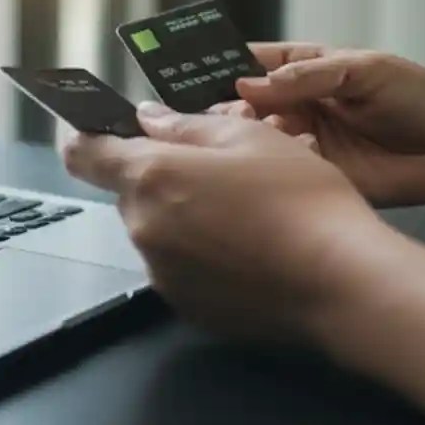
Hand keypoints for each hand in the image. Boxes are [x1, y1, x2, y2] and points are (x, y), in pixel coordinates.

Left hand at [62, 104, 393, 341]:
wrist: (341, 280)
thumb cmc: (300, 198)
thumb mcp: (247, 137)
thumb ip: (185, 125)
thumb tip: (148, 119)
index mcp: (150, 177)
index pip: (83, 153)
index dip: (84, 136)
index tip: (93, 129)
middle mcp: (143, 227)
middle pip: (130, 193)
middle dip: (159, 178)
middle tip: (215, 170)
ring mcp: (161, 272)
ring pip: (156, 230)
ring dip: (182, 217)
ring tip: (243, 213)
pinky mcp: (186, 306)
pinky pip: (178, 268)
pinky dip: (200, 255)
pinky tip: (247, 250)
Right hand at [217, 44, 424, 209]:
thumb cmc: (424, 102)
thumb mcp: (368, 71)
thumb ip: (310, 75)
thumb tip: (251, 82)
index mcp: (308, 70)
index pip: (254, 61)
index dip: (223, 61)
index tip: (192, 65)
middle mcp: (297, 105)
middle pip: (242, 100)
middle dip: (226, 100)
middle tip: (222, 105)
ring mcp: (300, 140)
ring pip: (251, 134)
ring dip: (244, 130)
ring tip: (248, 126)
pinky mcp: (308, 173)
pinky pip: (274, 166)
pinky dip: (269, 160)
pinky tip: (277, 154)